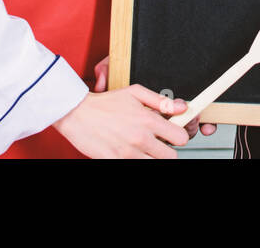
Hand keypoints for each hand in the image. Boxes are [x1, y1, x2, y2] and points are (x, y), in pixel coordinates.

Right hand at [52, 83, 190, 158]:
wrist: (77, 113)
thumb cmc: (105, 102)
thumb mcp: (135, 93)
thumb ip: (161, 101)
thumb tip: (183, 107)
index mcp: (148, 120)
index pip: (181, 137)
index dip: (178, 136)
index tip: (172, 134)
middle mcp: (140, 138)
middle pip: (171, 157)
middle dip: (166, 150)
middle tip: (157, 144)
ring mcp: (127, 153)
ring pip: (155, 164)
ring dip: (151, 157)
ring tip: (143, 149)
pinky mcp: (113, 161)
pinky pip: (134, 167)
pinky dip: (134, 161)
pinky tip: (129, 153)